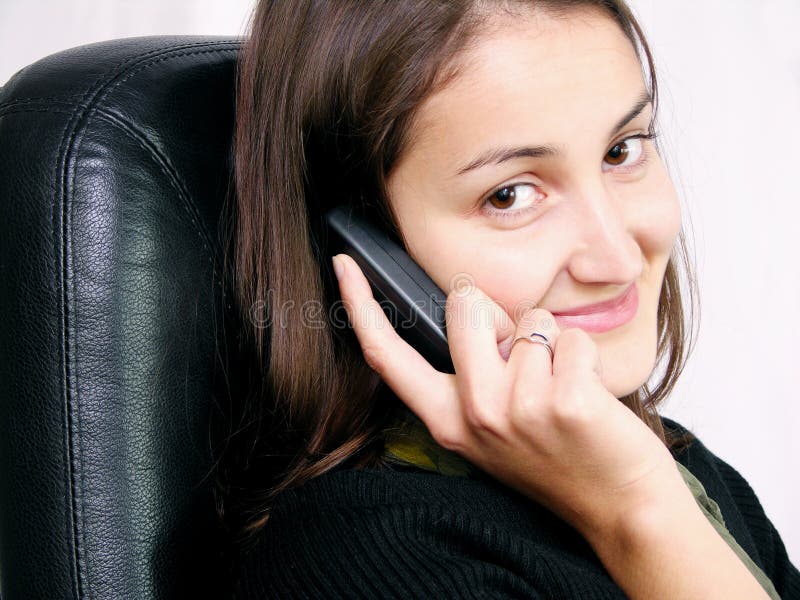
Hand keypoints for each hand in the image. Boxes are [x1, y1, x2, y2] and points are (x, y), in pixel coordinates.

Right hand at [331, 253, 682, 540]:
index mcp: (446, 418)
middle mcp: (473, 414)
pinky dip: (584, 356)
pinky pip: (571, 338)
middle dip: (499, 314)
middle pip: (466, 307)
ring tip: (560, 388)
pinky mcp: (564, 403)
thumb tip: (471, 309)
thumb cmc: (556, 458)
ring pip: (531, 321)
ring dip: (552, 345)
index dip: (360, 304)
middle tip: (524, 361)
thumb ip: (469, 374)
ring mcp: (516, 410)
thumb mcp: (490, 426)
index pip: (387, 354)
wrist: (619, 505)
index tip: (344, 265)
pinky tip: (587, 395)